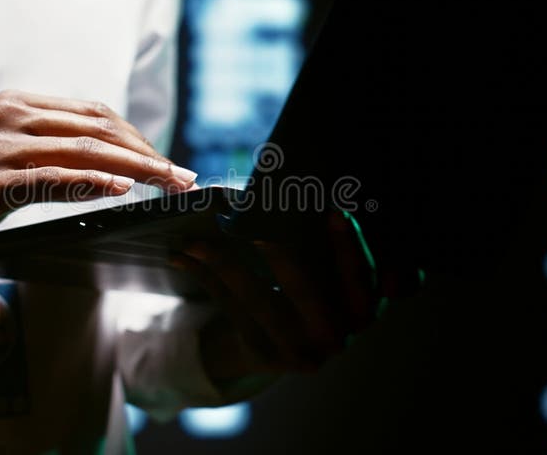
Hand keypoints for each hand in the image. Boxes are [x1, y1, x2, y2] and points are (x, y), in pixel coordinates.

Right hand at [0, 90, 196, 251]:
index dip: (137, 137)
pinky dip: (89, 181)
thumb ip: (46, 153)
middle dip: (148, 153)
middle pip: (99, 128)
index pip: (95, 115)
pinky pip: (50, 177)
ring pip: (85, 149)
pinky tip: (119, 189)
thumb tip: (101, 172)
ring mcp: (1, 146)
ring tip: (168, 184)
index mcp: (18, 105)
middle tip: (182, 176)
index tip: (166, 161)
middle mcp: (13, 116)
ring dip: (134, 167)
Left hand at [175, 211, 383, 380]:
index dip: (351, 248)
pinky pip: (232, 311)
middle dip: (281, 260)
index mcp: (363, 311)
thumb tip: (296, 190)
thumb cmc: (309, 288)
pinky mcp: (265, 355)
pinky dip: (206, 279)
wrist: (280, 343)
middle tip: (257, 232)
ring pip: (258, 302)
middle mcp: (337, 338)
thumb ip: (324, 243)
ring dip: (224, 265)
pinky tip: (184, 257)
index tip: (336, 212)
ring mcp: (300, 353)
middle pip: (308, 294)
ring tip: (197, 241)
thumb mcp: (327, 272)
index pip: (362, 278)